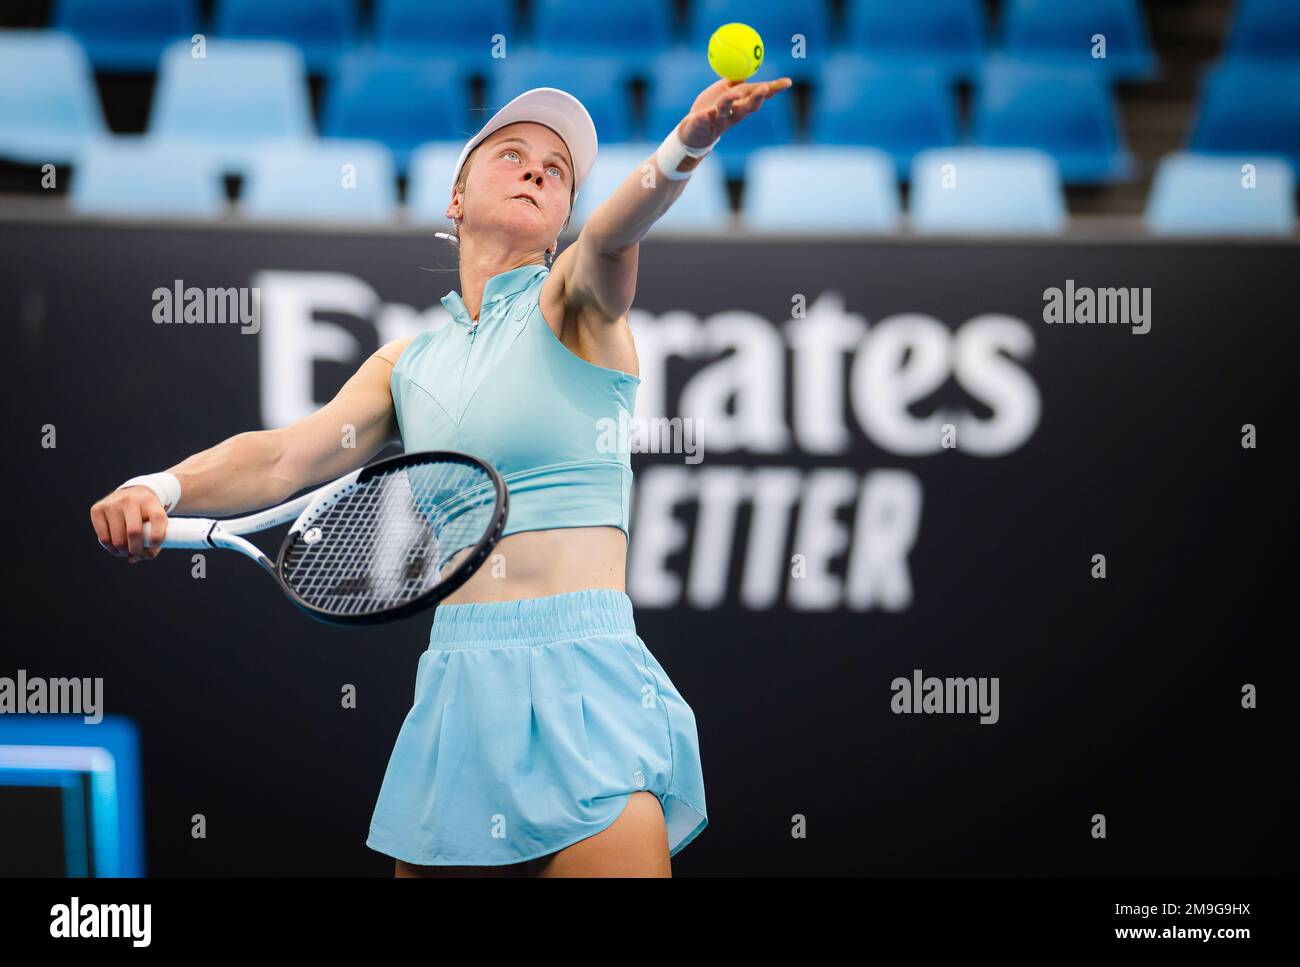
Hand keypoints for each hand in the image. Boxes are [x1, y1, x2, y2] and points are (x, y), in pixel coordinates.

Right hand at [90, 486, 168, 563]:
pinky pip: (103, 538)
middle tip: (136, 554)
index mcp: (150, 501)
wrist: (132, 493)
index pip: (158, 519)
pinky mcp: (97, 509)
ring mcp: (112, 504)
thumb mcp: (156, 521)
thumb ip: (152, 541)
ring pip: (117, 539)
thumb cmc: (147, 513)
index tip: (154, 547)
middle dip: (136, 550)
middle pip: (134, 532)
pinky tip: (115, 547)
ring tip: (126, 552)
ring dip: (122, 552)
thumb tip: (134, 559)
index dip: (158, 538)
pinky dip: (110, 547)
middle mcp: (130, 500)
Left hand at [678, 76, 793, 148]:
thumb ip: (735, 82)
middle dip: (757, 97)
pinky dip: (702, 117)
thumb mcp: (724, 93)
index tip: (788, 82)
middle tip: (765, 88)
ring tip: (733, 93)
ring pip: (725, 110)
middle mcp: (732, 114)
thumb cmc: (710, 110)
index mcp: (740, 105)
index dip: (773, 89)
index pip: (759, 96)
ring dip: (730, 101)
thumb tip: (748, 64)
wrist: (692, 134)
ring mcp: (716, 120)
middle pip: (747, 107)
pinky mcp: (700, 125)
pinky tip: (702, 115)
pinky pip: (701, 120)